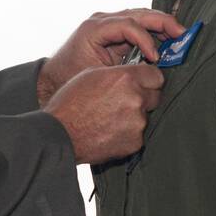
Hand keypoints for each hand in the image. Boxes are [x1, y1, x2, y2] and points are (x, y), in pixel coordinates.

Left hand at [36, 9, 186, 106]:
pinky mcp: (114, 32)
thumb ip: (120, 70)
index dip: (146, 39)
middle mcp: (102, 21)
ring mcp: (108, 24)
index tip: (156, 58)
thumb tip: (148, 71)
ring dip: (161, 25)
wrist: (52, 80)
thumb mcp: (94, 76)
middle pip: (138, 14)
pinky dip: (154, 32)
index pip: (128, 25)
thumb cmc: (69, 79)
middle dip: (162, 23)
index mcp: (95, 29)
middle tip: (182, 34)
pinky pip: (138, 26)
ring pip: (141, 16)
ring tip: (179, 36)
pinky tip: (168, 40)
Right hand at [43, 63, 164, 164]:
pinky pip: (137, 135)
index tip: (143, 84)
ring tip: (109, 119)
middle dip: (143, 98)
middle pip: (155, 96)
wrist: (60, 134)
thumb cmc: (70, 103)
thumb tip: (134, 74)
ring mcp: (137, 122)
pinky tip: (109, 132)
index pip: (156, 75)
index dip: (148, 80)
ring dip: (133, 117)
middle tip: (123, 103)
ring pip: (145, 116)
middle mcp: (135, 98)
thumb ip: (118, 74)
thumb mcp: (91, 75)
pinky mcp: (135, 142)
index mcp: (126, 78)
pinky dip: (128, 134)